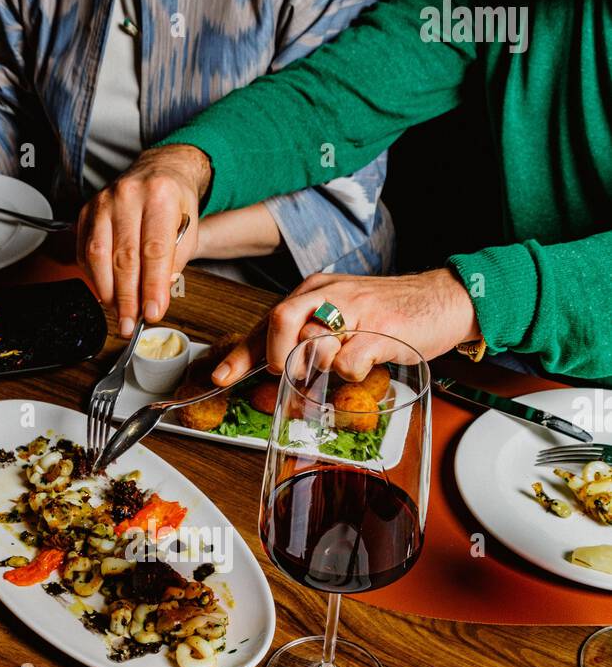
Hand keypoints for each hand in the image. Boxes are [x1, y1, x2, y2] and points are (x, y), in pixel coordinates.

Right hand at [77, 144, 211, 336]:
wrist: (159, 171)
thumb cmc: (174, 203)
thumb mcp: (189, 229)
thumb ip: (174, 263)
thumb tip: (156, 297)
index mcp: (160, 196)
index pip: (154, 250)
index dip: (152, 287)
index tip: (152, 313)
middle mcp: (128, 195)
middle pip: (124, 256)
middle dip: (128, 297)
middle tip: (130, 323)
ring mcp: (103, 202)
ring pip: (99, 255)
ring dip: (108, 291)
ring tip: (118, 313)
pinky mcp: (87, 212)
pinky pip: (85, 251)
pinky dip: (95, 277)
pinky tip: (106, 291)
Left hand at [210, 269, 479, 385]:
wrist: (443, 299)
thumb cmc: (390, 313)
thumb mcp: (342, 318)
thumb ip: (311, 338)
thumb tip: (279, 368)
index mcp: (315, 291)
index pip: (267, 322)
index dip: (242, 352)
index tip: (222, 375)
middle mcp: (329, 295)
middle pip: (280, 321)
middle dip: (278, 356)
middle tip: (289, 372)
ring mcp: (355, 311)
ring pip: (312, 342)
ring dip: (318, 364)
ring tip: (341, 360)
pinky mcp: (380, 330)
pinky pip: (348, 361)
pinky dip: (349, 372)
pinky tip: (365, 363)